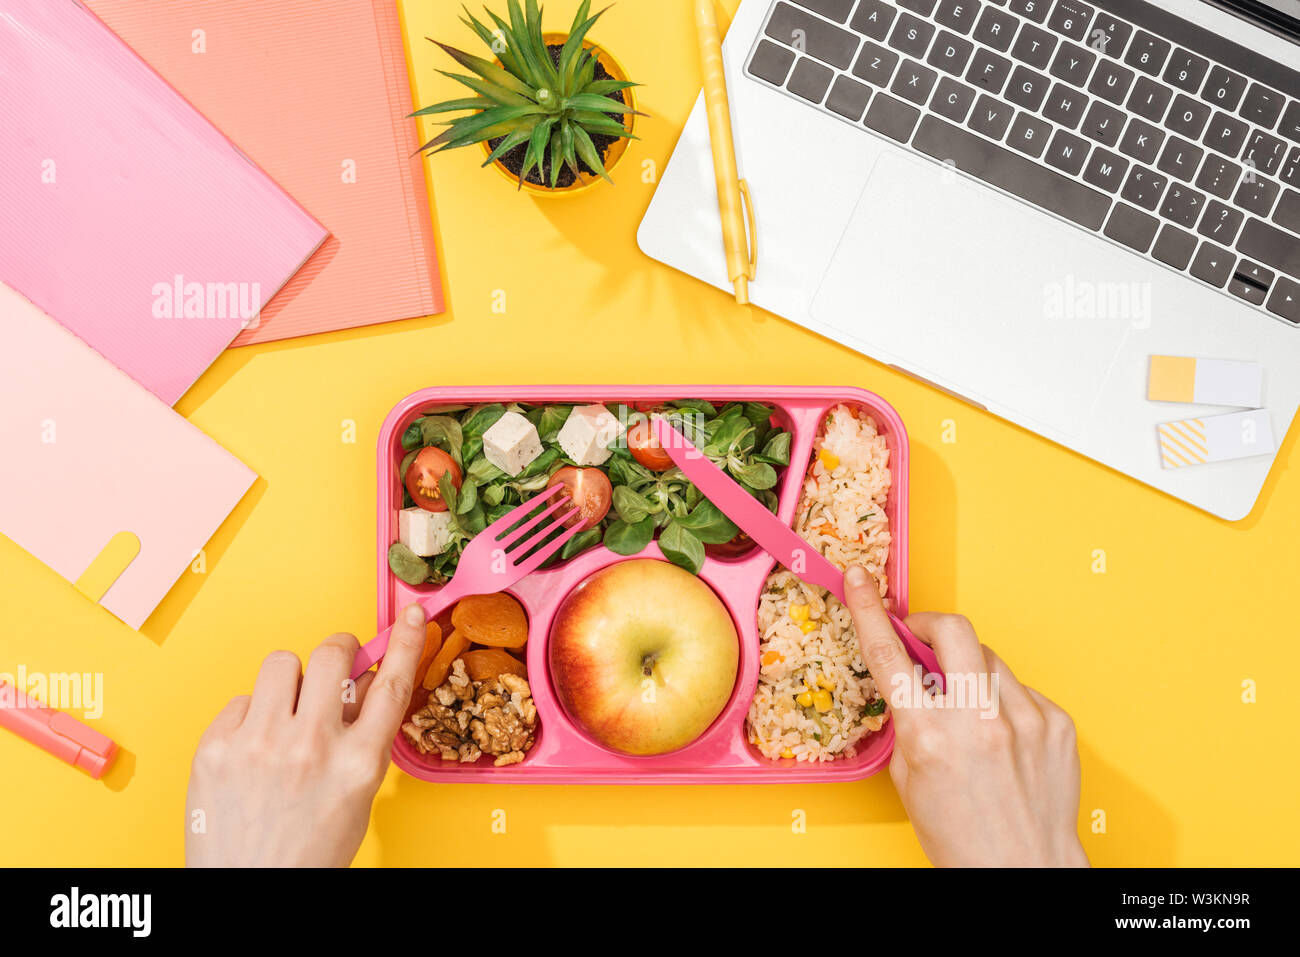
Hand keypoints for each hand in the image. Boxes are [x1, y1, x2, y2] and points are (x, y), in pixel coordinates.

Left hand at [185, 603, 427, 866]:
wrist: (248, 891)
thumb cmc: (307, 851)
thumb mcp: (357, 796)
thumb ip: (363, 740)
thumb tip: (359, 686)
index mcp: (358, 764)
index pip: (391, 685)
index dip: (404, 643)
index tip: (410, 617)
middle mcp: (311, 748)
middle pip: (331, 655)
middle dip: (337, 651)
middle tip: (334, 665)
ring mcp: (259, 744)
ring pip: (281, 663)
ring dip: (291, 680)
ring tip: (287, 712)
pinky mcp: (217, 747)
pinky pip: (241, 700)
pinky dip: (251, 717)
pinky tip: (254, 748)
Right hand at [844, 565, 1087, 867]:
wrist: (1025, 871)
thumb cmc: (962, 839)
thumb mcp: (909, 780)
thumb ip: (908, 722)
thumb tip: (910, 681)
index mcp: (930, 735)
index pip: (889, 655)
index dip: (867, 610)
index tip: (860, 581)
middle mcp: (978, 720)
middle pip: (954, 630)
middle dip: (932, 623)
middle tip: (922, 636)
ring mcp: (1023, 718)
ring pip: (990, 660)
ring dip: (972, 671)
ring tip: (971, 712)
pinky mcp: (1055, 722)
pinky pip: (1021, 690)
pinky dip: (1005, 702)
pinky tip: (1004, 737)